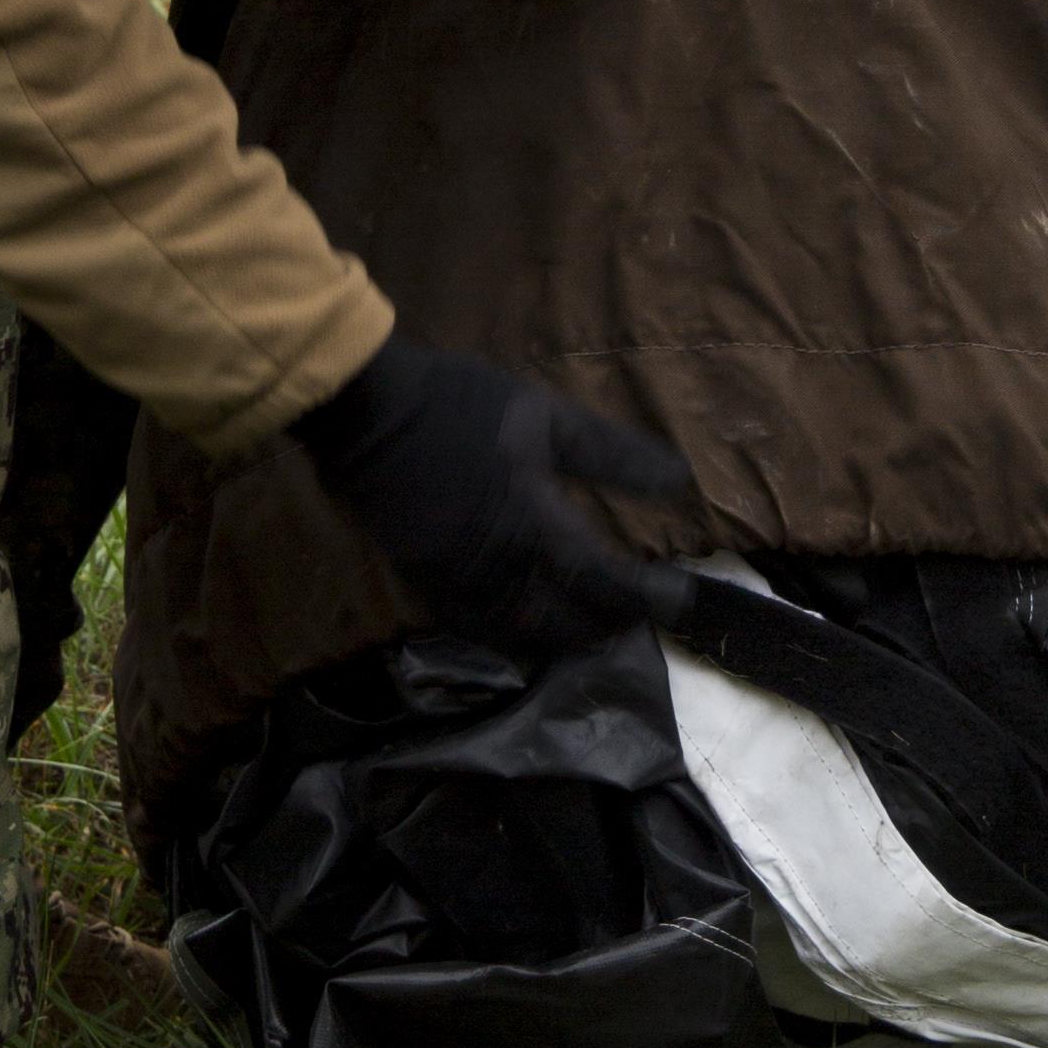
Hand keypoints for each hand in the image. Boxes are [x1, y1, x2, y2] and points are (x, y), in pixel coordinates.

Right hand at [293, 332, 695, 659]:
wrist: (368, 414)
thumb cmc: (462, 406)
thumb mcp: (547, 415)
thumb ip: (612, 453)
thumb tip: (679, 480)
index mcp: (533, 526)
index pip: (602, 580)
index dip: (645, 596)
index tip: (680, 597)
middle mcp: (498, 571)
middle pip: (564, 623)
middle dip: (607, 626)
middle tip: (639, 620)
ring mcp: (457, 585)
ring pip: (520, 637)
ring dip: (563, 641)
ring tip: (594, 633)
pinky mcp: (425, 584)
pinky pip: (477, 631)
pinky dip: (512, 639)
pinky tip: (526, 631)